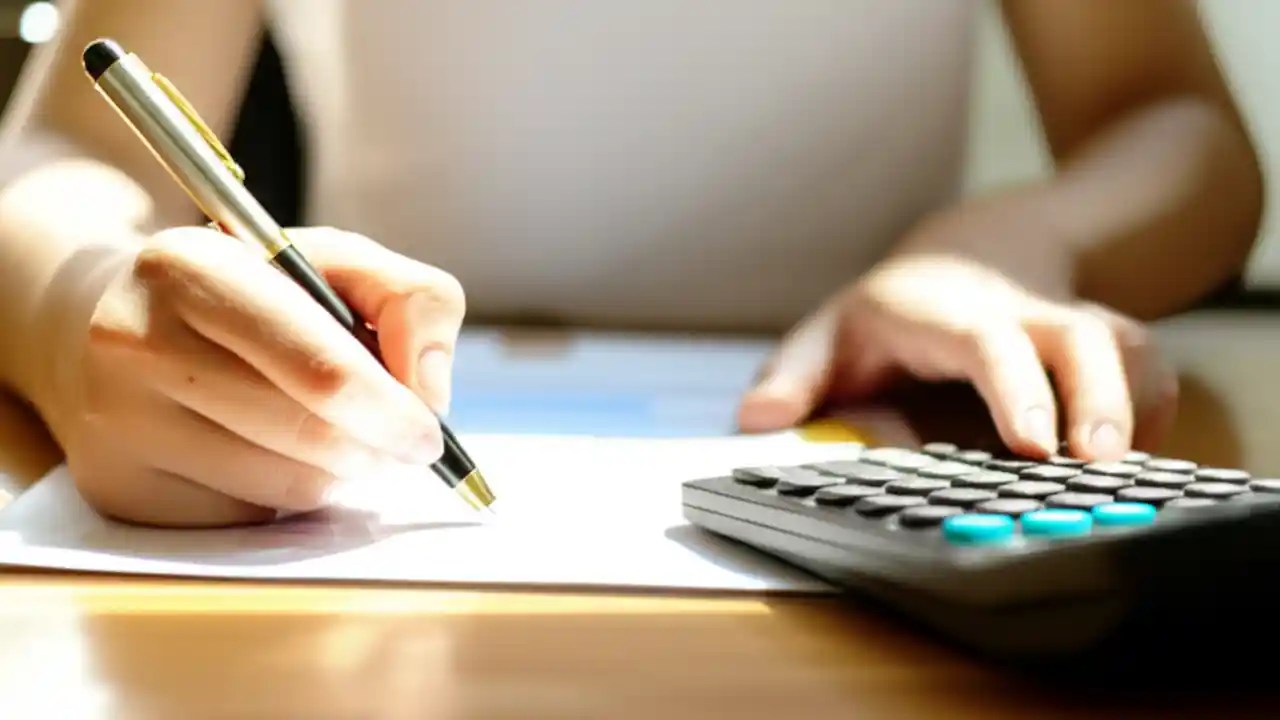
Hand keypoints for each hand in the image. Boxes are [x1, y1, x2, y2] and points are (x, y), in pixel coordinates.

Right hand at [36, 226, 464, 526]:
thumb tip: (430, 393)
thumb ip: (413, 300)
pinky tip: (271, 453)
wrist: (107, 327)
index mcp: (192, 268)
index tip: (429, 431)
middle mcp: (137, 343)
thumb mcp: (334, 262)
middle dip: (379, 447)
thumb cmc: (247, 293)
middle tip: (404, 443)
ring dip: (340, 473)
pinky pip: (251, 519)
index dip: (392, 411)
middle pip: (311, 437)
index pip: (320, 369)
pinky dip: (288, 496)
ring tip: (332, 433)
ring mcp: (120, 425)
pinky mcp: (122, 490)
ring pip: (289, 488)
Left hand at [736, 253, 1178, 460]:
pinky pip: (1150, 372)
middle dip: (1102, 397)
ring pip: (1130, 350)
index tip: (1032, 444)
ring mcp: (1070, 327)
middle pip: (1083, 340)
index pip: (990, 342)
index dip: (1017, 388)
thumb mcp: (831, 333)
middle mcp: (1020, 315)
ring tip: (1120, 471)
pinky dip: (1151, 412)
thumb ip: (792, 376)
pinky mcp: (1107, 348)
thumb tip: (755, 423)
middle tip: (1098, 463)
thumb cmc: (893, 309)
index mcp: (949, 314)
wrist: (976, 251)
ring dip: (1138, 405)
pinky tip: (1120, 455)